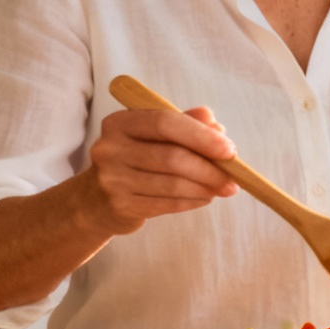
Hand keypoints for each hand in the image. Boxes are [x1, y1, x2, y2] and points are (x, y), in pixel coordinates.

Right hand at [77, 106, 237, 233]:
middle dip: (209, 168)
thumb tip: (215, 125)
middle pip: (172, 157)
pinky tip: (204, 198)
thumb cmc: (135, 159)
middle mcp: (110, 148)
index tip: (229, 150)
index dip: (201, 136)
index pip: (165, 122)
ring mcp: (112, 179)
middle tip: (233, 178)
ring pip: (172, 184)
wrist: (96, 199)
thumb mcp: (154, 136)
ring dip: (205, 187)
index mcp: (120, 122)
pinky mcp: (119, 206)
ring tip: (223, 188)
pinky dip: (192, 201)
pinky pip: (166, 204)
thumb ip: (184, 124)